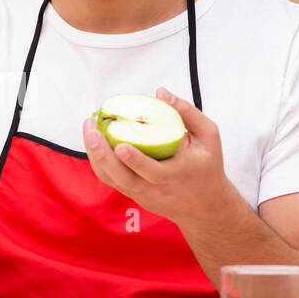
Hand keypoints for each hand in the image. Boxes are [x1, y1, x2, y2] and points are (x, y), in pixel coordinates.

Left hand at [81, 86, 238, 231]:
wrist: (203, 206)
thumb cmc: (207, 164)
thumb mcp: (209, 136)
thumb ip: (188, 112)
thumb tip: (160, 92)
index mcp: (177, 175)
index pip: (153, 172)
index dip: (135, 161)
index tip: (120, 146)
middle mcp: (156, 188)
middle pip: (124, 178)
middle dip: (104, 156)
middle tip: (93, 131)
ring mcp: (141, 194)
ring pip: (112, 179)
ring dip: (96, 155)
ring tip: (89, 128)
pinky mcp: (132, 194)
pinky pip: (111, 179)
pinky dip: (98, 160)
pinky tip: (94, 139)